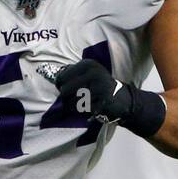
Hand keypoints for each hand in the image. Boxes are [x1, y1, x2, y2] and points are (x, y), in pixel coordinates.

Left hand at [42, 58, 166, 138]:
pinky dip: (82, 113)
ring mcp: (98, 88)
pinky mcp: (102, 102)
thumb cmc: (100, 87)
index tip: (67, 89)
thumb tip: (54, 79)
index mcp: (87, 65)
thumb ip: (72, 74)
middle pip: (64, 91)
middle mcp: (93, 73)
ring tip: (83, 105)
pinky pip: (82, 111)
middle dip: (66, 100)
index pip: (60, 78)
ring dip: (74, 108)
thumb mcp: (89, 74)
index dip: (60, 87)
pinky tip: (90, 109)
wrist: (123, 99)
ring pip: (71, 103)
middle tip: (75, 100)